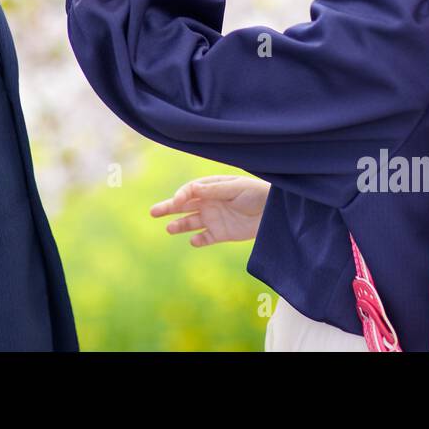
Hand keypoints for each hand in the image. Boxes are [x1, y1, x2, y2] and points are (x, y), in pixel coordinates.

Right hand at [149, 175, 270, 245]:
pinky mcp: (221, 233)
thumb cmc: (257, 193)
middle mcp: (209, 202)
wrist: (276, 211)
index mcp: (212, 187)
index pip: (190, 191)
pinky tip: (194, 241)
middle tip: (153, 212)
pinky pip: (205, 238)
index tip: (177, 201)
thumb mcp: (236, 189)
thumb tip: (193, 188)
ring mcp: (214, 218)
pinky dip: (198, 240)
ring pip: (190, 222)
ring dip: (179, 225)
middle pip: (184, 205)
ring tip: (169, 228)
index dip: (181, 195)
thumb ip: (215, 190)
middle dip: (168, 208)